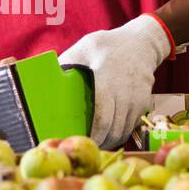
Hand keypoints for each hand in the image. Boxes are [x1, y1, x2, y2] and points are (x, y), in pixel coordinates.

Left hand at [58, 14, 170, 148]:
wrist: (141, 42)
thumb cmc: (107, 45)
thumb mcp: (84, 47)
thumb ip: (67, 63)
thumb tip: (44, 81)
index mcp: (107, 80)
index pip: (102, 118)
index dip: (92, 135)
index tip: (80, 142)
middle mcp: (125, 94)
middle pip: (113, 130)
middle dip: (98, 143)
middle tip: (82, 147)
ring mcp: (137, 100)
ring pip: (123, 132)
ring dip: (108, 141)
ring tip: (93, 143)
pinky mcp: (144, 104)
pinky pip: (130, 127)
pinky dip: (119, 134)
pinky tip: (107, 135)